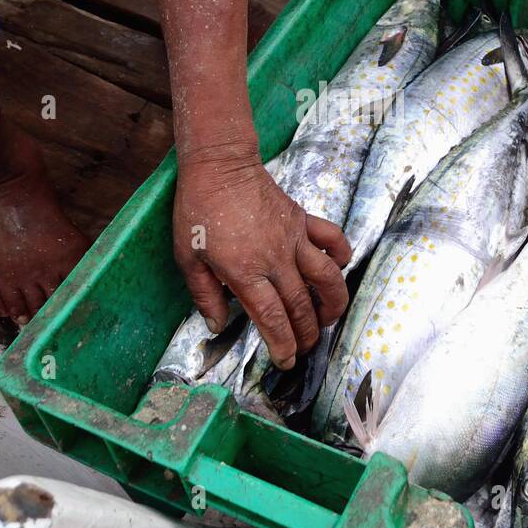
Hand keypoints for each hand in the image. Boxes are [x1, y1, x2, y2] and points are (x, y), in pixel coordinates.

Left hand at [173, 148, 350, 369]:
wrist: (220, 167)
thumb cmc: (198, 212)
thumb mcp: (187, 258)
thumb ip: (204, 295)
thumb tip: (218, 325)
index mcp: (245, 272)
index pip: (272, 318)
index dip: (282, 344)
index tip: (286, 360)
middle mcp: (275, 260)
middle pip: (301, 306)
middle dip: (307, 334)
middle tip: (305, 348)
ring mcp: (294, 239)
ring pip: (327, 278)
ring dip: (333, 303)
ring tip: (328, 318)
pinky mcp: (302, 220)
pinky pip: (332, 239)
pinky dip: (340, 255)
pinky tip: (337, 266)